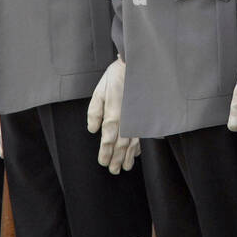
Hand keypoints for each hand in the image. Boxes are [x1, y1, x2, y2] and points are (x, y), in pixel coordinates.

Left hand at [87, 57, 138, 173]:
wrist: (138, 65)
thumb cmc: (117, 76)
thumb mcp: (100, 90)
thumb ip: (95, 111)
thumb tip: (92, 129)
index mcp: (113, 113)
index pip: (108, 138)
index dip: (105, 152)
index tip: (102, 162)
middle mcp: (127, 119)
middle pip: (121, 145)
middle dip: (117, 159)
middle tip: (114, 171)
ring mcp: (137, 118)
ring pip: (133, 142)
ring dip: (129, 156)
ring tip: (126, 167)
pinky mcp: (144, 116)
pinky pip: (142, 135)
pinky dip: (139, 146)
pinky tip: (137, 153)